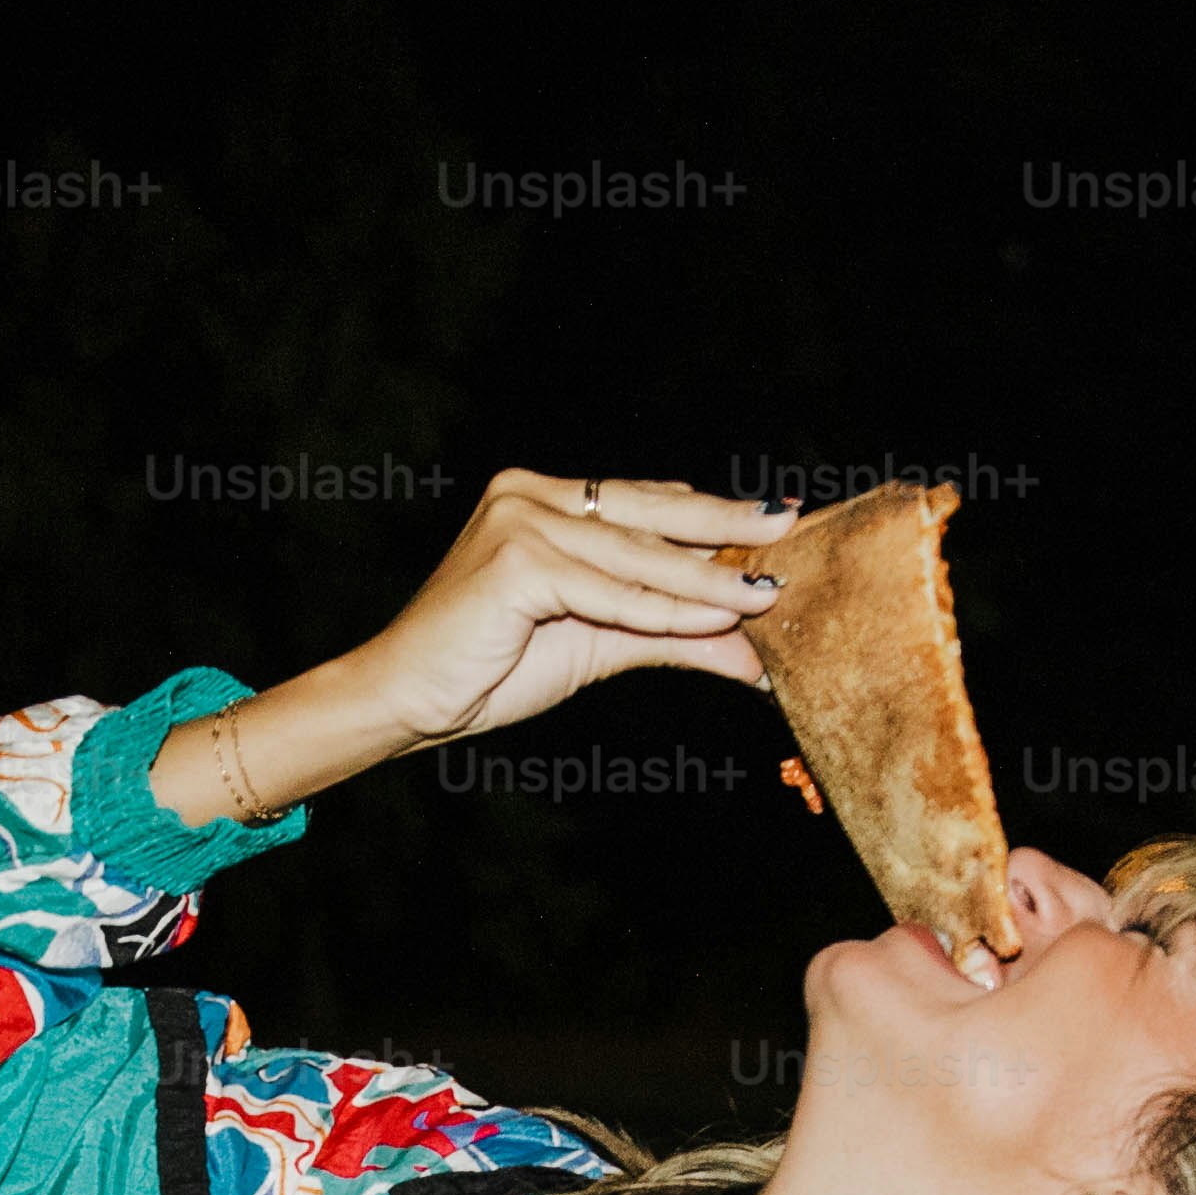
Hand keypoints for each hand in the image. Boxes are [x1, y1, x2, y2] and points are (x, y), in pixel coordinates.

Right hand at [152, 469, 794, 824]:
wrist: (407, 701)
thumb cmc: (489, 670)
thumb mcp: (600, 644)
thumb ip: (673, 634)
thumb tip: (753, 651)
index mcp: (547, 498)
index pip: (648, 504)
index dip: (712, 517)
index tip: (775, 524)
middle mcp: (531, 493)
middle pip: (651, 514)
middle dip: (725, 528)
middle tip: (788, 531)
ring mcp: (519, 520)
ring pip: (636, 557)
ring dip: (705, 582)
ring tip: (764, 599)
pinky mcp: (514, 561)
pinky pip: (607, 590)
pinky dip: (662, 609)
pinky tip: (713, 619)